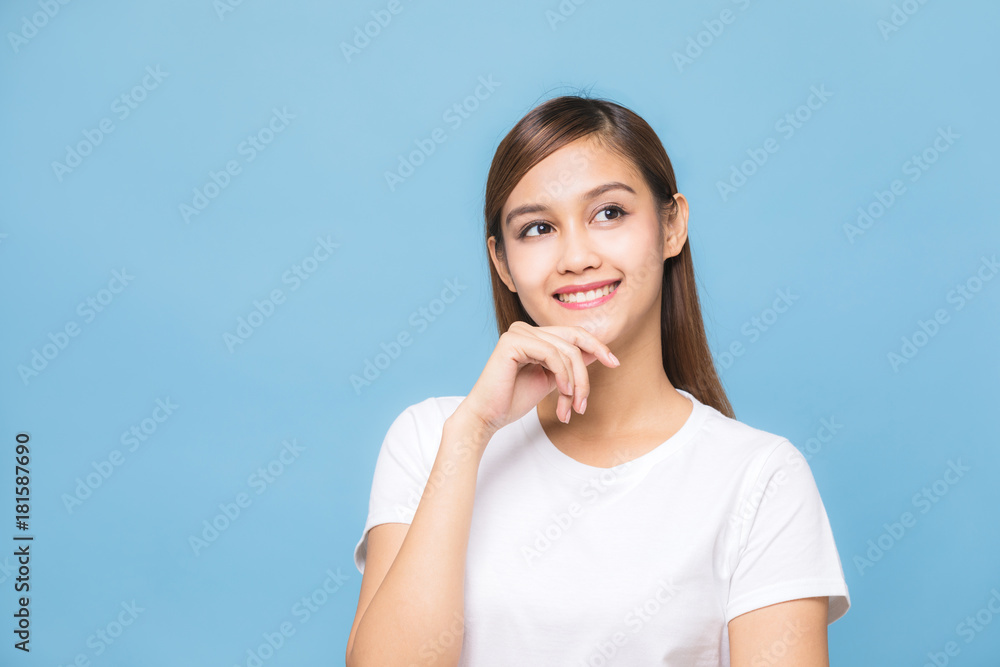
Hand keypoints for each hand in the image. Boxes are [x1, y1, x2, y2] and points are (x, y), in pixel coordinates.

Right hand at [456, 321, 619, 433]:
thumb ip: (570, 365)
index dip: (597, 346)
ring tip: (570, 408)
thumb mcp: (552, 380)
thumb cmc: (514, 400)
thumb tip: (598, 353)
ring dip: (574, 383)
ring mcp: (518, 332)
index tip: (615, 363)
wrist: (487, 416)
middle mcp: (525, 328)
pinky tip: (562, 393)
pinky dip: (562, 376)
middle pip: (574, 342)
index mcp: (534, 335)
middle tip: (584, 403)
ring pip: (566, 351)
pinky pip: (552, 354)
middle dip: (585, 374)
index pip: (574, 334)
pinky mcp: (512, 341)